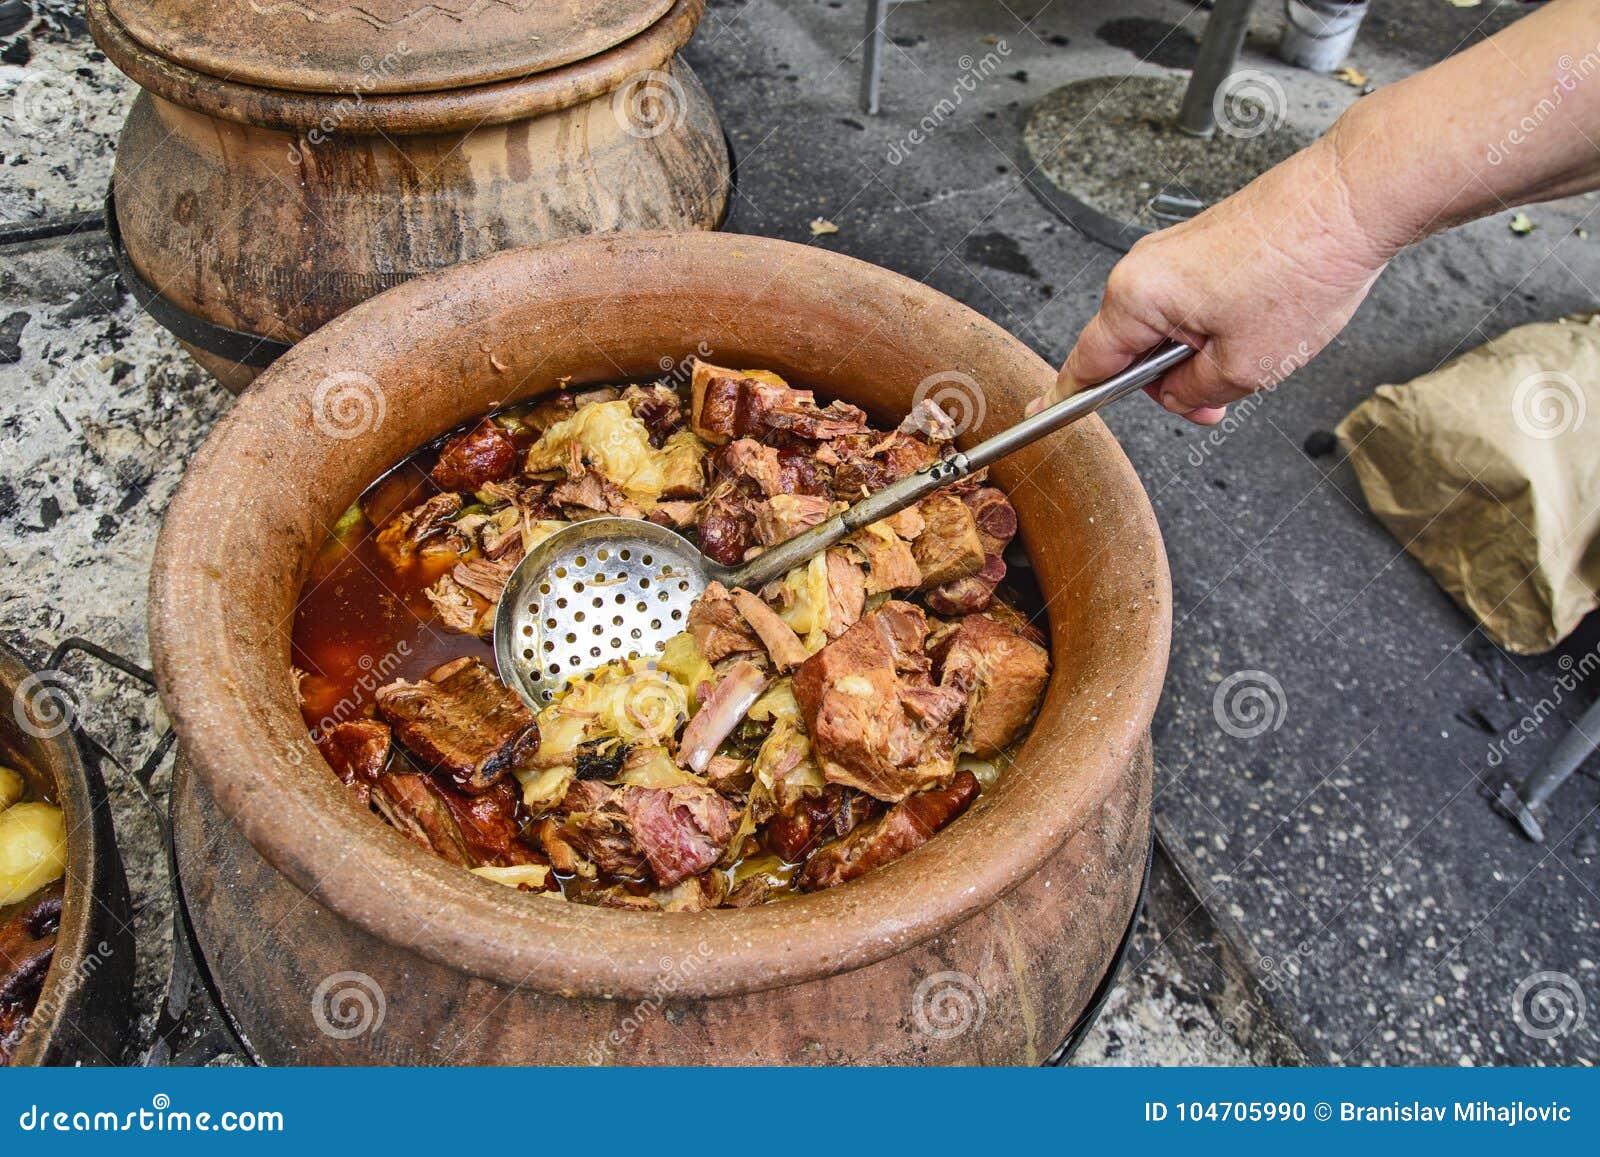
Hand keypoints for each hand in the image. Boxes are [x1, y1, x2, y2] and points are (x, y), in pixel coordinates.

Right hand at [1040, 135, 1390, 424]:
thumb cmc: (1302, 267)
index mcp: (1136, 296)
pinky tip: (1258, 323)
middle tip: (1219, 399)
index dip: (1068, 398)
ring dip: (1199, 353)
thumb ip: (1194, 394)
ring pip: (1166, 327)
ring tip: (1255, 349)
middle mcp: (1143, 267)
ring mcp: (1172, 251)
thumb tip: (1178, 393)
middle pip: (1131, 348)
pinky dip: (1214, 324)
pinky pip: (1189, 301)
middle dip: (1169, 382)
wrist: (1350, 199)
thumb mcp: (1244, 367)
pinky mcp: (1202, 244)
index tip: (1044, 414)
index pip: (1087, 363)